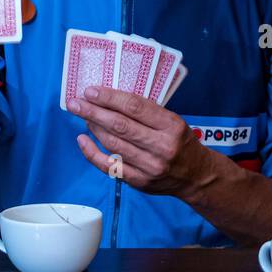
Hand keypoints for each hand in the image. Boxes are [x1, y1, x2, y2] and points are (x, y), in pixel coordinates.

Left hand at [69, 86, 212, 194]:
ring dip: (93, 127)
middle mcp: (162, 146)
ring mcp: (150, 166)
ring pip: (112, 143)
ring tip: (82, 116)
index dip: (109, 98)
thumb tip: (108, 99)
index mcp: (172, 126)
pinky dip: (91, 152)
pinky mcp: (139, 181)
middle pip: (120, 125)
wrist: (196, 176)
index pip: (135, 107)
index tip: (90, 91)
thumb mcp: (173, 121)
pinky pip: (108, 165)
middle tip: (75, 103)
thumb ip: (146, 112)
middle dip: (93, 112)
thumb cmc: (180, 142)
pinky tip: (82, 139)